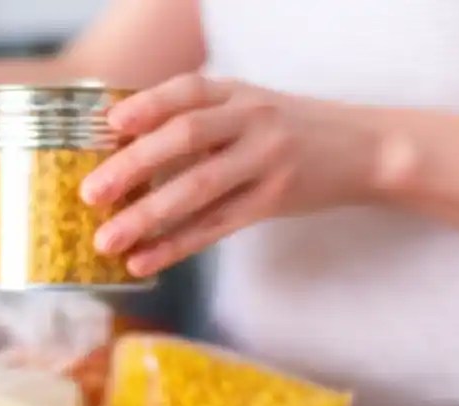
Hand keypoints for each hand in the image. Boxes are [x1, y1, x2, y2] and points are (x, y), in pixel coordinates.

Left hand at [81, 74, 380, 275]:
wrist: (367, 148)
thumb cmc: (290, 130)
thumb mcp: (250, 108)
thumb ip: (199, 120)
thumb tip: (122, 148)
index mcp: (239, 92)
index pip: (187, 91)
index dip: (147, 105)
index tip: (110, 124)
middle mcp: (252, 120)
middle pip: (185, 138)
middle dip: (132, 166)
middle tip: (90, 193)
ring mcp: (266, 161)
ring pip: (197, 189)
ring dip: (146, 217)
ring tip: (106, 240)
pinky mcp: (273, 201)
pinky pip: (216, 226)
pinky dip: (175, 246)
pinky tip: (143, 260)